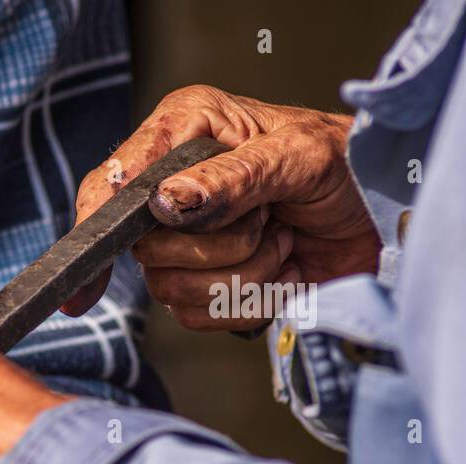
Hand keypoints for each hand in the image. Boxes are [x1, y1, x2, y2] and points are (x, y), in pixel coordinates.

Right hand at [63, 84, 379, 329]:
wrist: (382, 216)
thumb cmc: (346, 165)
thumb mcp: (299, 156)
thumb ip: (233, 177)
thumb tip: (167, 201)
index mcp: (182, 134)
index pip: (113, 182)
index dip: (97, 220)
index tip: (95, 256)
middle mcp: (171, 188)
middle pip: (145, 248)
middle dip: (219, 245)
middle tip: (267, 219)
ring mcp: (181, 242)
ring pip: (171, 288)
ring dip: (243, 274)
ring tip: (281, 241)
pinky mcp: (200, 286)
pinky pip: (194, 315)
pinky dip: (247, 301)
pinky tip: (277, 269)